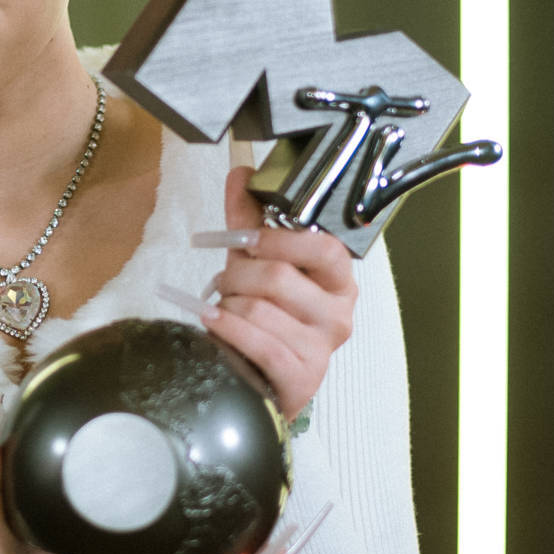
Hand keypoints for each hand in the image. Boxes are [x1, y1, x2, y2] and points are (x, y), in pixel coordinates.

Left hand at [187, 165, 357, 421]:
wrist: (262, 380)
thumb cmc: (265, 320)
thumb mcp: (258, 266)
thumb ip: (250, 222)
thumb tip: (241, 174)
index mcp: (338, 281)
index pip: (324, 248)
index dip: (280, 239)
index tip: (248, 239)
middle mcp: (339, 314)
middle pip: (280, 277)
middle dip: (238, 275)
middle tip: (225, 282)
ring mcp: (323, 350)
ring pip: (260, 310)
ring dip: (228, 306)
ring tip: (224, 310)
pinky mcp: (302, 379)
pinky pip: (259, 344)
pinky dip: (227, 329)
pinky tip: (213, 323)